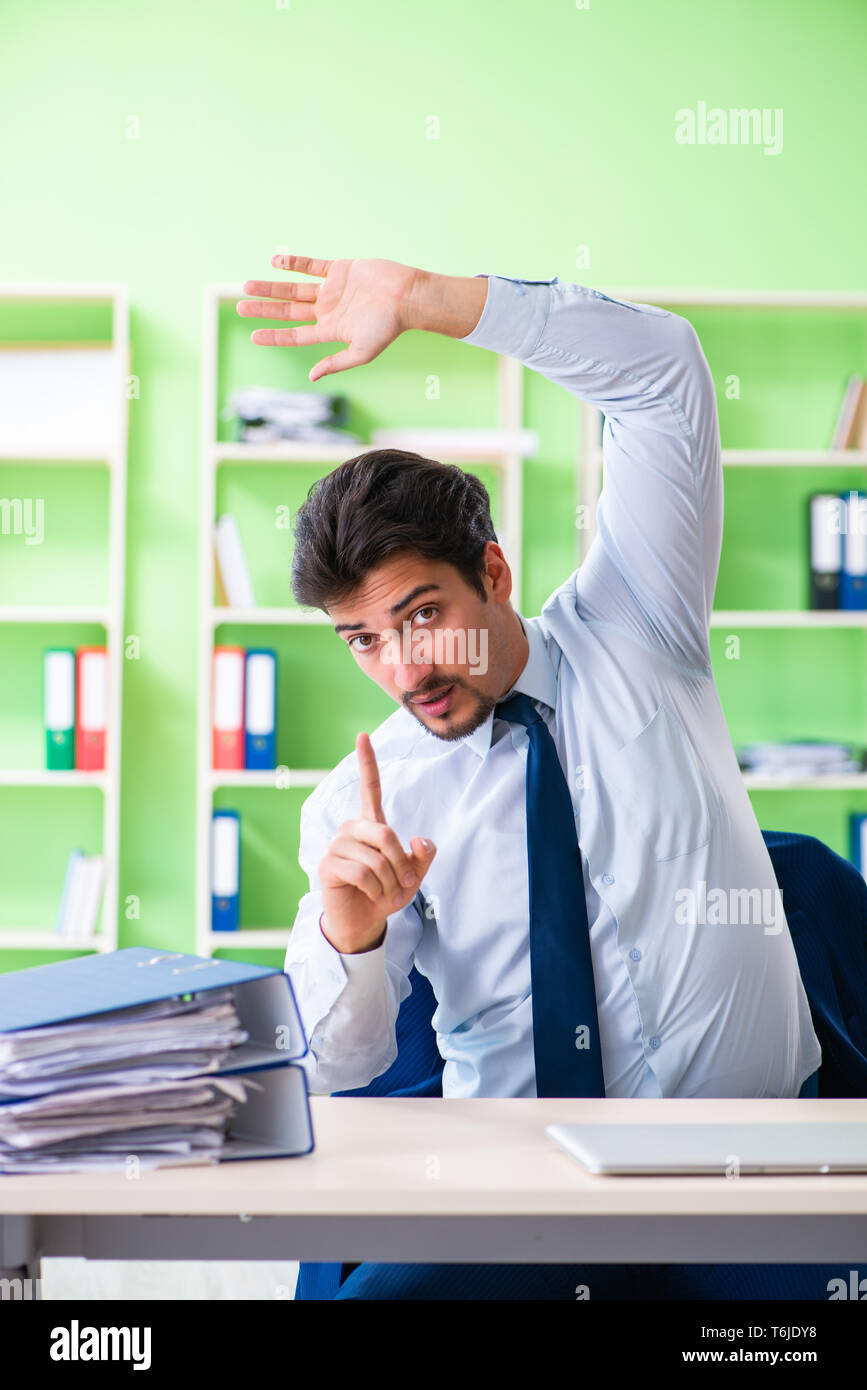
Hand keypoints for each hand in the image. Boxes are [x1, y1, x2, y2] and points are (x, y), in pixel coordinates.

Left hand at [237, 254, 419, 381]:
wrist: (406, 296)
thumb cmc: (388, 327)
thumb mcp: (361, 352)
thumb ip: (335, 363)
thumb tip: (311, 377)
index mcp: (331, 330)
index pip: (296, 334)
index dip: (274, 336)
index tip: (253, 336)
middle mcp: (328, 310)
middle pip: (289, 310)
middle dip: (265, 309)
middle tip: (240, 306)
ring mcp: (332, 289)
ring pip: (294, 288)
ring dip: (272, 287)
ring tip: (247, 285)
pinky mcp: (340, 269)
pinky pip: (312, 265)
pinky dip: (294, 263)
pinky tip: (275, 261)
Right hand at [318, 732, 436, 953]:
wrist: (363, 921)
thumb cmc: (386, 893)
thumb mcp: (413, 876)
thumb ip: (422, 856)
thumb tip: (419, 840)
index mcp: (372, 825)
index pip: (370, 788)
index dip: (367, 762)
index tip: (362, 735)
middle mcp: (351, 829)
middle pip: (385, 833)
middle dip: (401, 863)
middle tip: (405, 883)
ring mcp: (337, 845)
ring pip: (376, 858)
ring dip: (390, 881)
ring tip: (385, 892)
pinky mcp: (328, 865)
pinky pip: (362, 873)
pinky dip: (375, 889)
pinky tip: (370, 895)